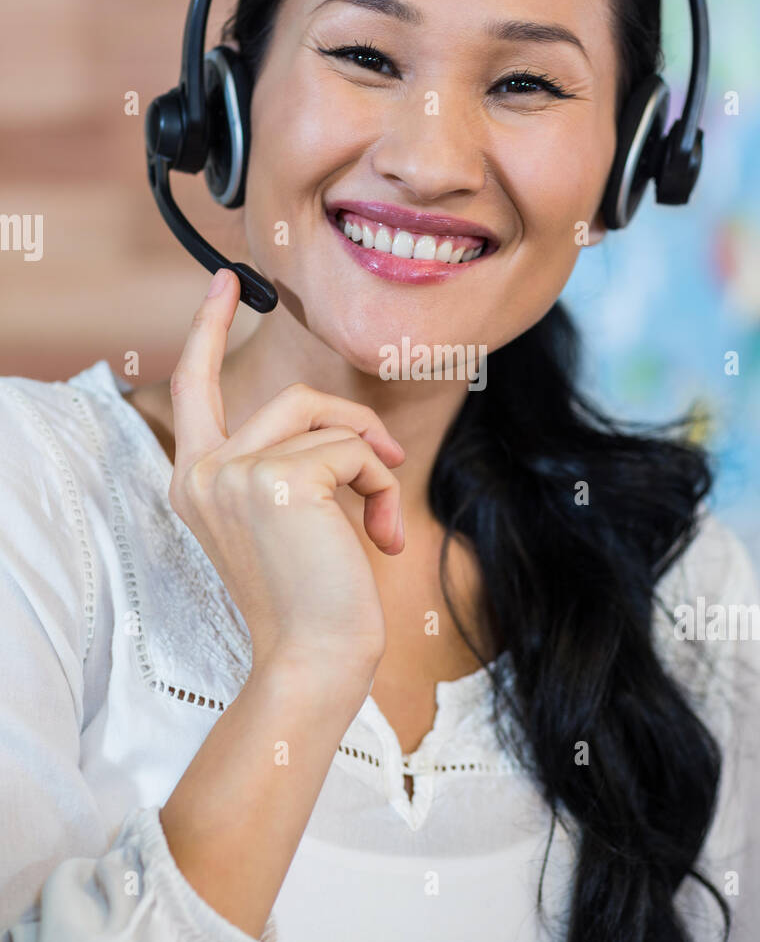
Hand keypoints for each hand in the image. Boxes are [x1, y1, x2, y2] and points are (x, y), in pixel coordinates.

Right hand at [167, 268, 404, 682]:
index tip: (226, 282)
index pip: (192, 386)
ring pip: (326, 421)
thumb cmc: (310, 600)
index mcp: (195, 482)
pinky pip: (352, 449)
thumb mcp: (284, 521)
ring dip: (370, 464)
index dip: (207, 328)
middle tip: (385, 459)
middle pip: (289, 396)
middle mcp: (201, 472)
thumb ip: (287, 464)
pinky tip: (380, 539)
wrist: (316, 659)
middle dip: (350, 422)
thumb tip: (350, 435)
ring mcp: (234, 472)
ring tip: (381, 521)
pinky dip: (379, 488)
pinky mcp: (277, 478)